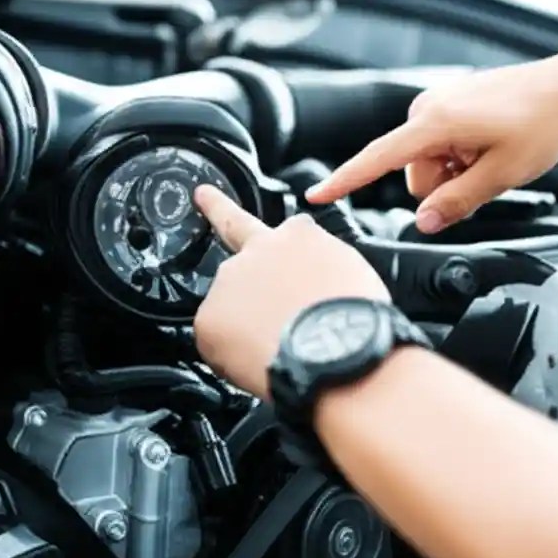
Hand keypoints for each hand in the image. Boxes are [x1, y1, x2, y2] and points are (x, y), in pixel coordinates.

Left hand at [192, 184, 389, 398]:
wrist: (343, 355)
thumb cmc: (356, 322)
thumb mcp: (348, 273)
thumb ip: (314, 265)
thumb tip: (304, 285)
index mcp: (295, 238)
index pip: (260, 217)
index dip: (221, 206)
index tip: (201, 195)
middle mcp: (257, 252)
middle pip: (240, 270)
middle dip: (246, 291)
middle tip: (263, 315)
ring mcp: (229, 282)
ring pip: (229, 309)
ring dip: (247, 327)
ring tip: (282, 351)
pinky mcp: (210, 318)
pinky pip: (216, 341)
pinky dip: (233, 357)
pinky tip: (262, 363)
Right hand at [305, 46, 557, 232]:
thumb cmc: (540, 126)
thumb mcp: (501, 175)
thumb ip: (457, 202)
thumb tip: (423, 222)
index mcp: (435, 124)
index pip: (377, 159)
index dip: (345, 181)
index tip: (316, 195)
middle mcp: (429, 107)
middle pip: (413, 173)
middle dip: (443, 186)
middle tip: (485, 174)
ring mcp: (439, 102)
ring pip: (427, 162)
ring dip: (455, 172)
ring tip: (491, 158)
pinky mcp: (450, 102)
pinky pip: (441, 144)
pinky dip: (460, 155)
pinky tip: (490, 146)